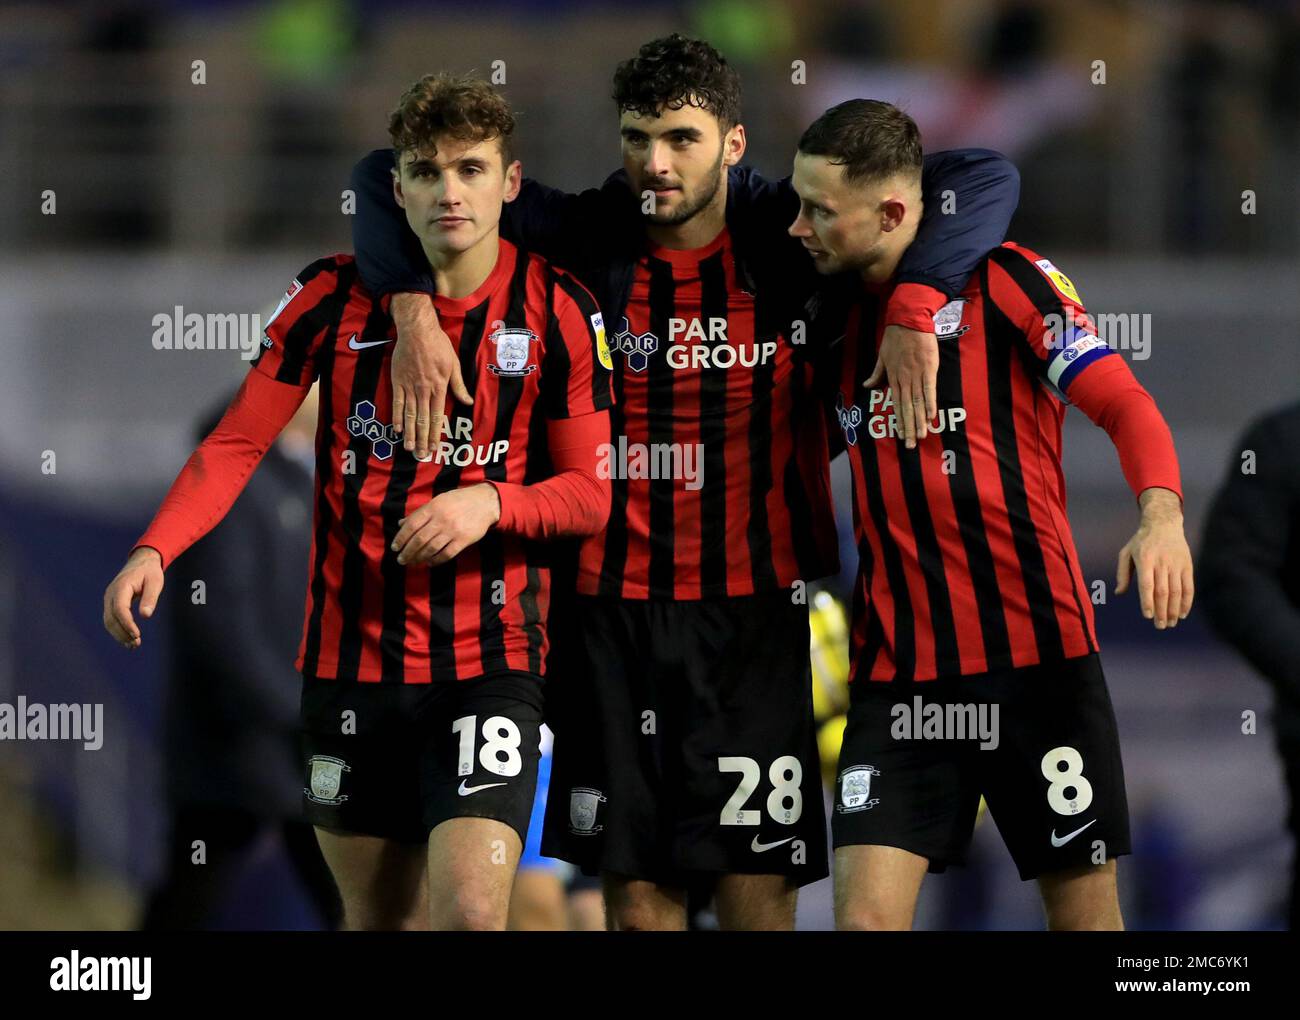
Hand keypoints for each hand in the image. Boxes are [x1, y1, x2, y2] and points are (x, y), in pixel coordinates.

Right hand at [103, 547, 164, 648]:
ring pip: (109, 621)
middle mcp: (111, 594)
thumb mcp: (155, 582)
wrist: (141, 562)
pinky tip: (128, 639)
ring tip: (133, 645)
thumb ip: (150, 598)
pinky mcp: (111, 603)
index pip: (120, 609)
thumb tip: (145, 615)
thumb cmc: (150, 572)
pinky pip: (111, 619)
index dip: (127, 623)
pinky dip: (118, 630)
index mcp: (121, 587)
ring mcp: (109, 599)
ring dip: (119, 634)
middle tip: (136, 644)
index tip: (137, 635)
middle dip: (122, 633)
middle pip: (111, 618)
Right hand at [390, 292, 472, 460]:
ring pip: (410, 415)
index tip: (435, 448)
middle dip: (423, 440)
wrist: (417, 331)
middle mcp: (424, 390)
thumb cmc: (438, 346)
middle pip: (423, 420)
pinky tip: (398, 430)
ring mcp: (410, 387)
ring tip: (410, 448)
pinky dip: (398, 417)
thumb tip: (468, 402)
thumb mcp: (454, 365)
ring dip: (410, 433)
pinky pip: (398, 403)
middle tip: (422, 455)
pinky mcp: (398, 381)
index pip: (438, 416)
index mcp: (439, 387)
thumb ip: (459, 386)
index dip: (436, 433)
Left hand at [391, 484, 500, 566]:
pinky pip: (447, 554)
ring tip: (412, 563)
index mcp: (433, 508)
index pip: (412, 525)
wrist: (485, 502)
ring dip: (419, 558)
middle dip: (408, 551)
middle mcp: (441, 519)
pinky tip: (429, 563)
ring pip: (431, 548)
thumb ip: (419, 513)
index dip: (401, 538)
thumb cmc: (458, 500)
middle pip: (419, 539)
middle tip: (401, 559)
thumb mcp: (437, 501)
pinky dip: (436, 560)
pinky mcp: (463, 540)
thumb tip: (401, 523)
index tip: (395, 547)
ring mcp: (453, 530)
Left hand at [862, 324, 938, 449]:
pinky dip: (930, 403)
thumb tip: (867, 385)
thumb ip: (876, 373)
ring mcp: (917, 375)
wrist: (909, 320)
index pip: (896, 405)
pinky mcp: (928, 369)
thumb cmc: (895, 337)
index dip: (900, 422)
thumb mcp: (882, 356)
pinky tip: (931, 416)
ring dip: (919, 420)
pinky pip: (929, 389)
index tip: (902, 436)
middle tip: (911, 445)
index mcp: (893, 378)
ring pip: (917, 403)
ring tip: (921, 436)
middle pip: (906, 408)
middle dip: (909, 428)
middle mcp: (904, 380)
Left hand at [1115, 488, 1193, 628]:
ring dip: (1174, 609)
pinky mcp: (1187, 565)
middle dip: (1161, 611)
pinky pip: (1188, 586)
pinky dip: (1187, 601)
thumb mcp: (1126, 553)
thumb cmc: (1141, 541)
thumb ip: (1122, 573)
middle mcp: (1162, 562)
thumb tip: (1119, 593)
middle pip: (1163, 591)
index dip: (1148, 601)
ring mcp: (1176, 564)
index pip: (1147, 584)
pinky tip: (1182, 613)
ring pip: (1176, 591)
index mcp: (1145, 559)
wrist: (1163, 523)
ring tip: (1170, 623)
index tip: (1147, 616)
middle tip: (1159, 626)